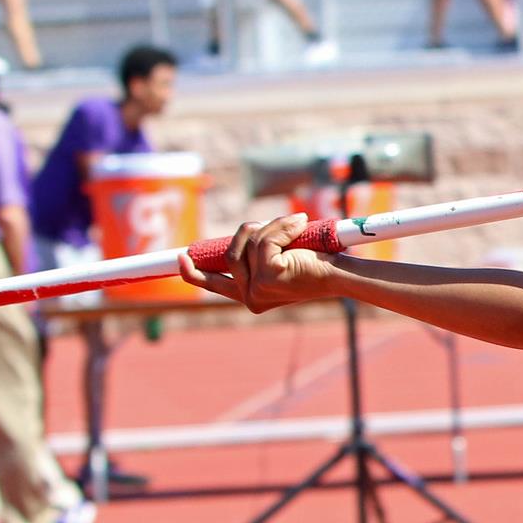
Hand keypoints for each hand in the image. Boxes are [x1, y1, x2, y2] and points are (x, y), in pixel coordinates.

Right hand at [179, 214, 339, 314]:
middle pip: (228, 255)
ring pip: (248, 243)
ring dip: (271, 228)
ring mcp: (258, 289)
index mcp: (250, 297)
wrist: (342, 275)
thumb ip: (256, 256)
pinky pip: (265, 240)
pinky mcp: (269, 276)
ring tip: (295, 226)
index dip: (193, 272)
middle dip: (246, 234)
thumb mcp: (279, 261)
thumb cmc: (316, 264)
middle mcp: (251, 298)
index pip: (214, 285)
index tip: (180, 258)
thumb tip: (243, 236)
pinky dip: (282, 227)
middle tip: (264, 225)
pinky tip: (300, 225)